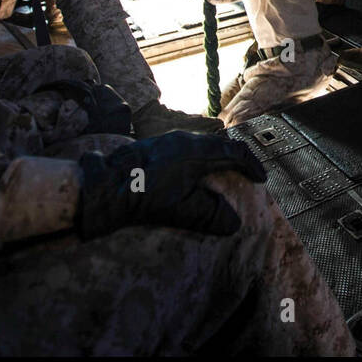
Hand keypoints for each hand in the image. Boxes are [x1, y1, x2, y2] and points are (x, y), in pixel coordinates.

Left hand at [75, 132, 265, 238]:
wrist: (102, 188)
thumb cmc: (142, 198)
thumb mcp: (181, 209)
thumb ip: (209, 215)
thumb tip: (234, 222)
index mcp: (195, 151)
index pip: (234, 151)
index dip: (251, 164)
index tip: (260, 178)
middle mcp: (182, 140)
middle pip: (218, 144)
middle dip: (235, 159)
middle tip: (245, 174)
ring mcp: (165, 141)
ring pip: (200, 144)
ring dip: (215, 158)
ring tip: (220, 175)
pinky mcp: (151, 147)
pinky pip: (185, 147)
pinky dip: (198, 159)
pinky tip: (190, 175)